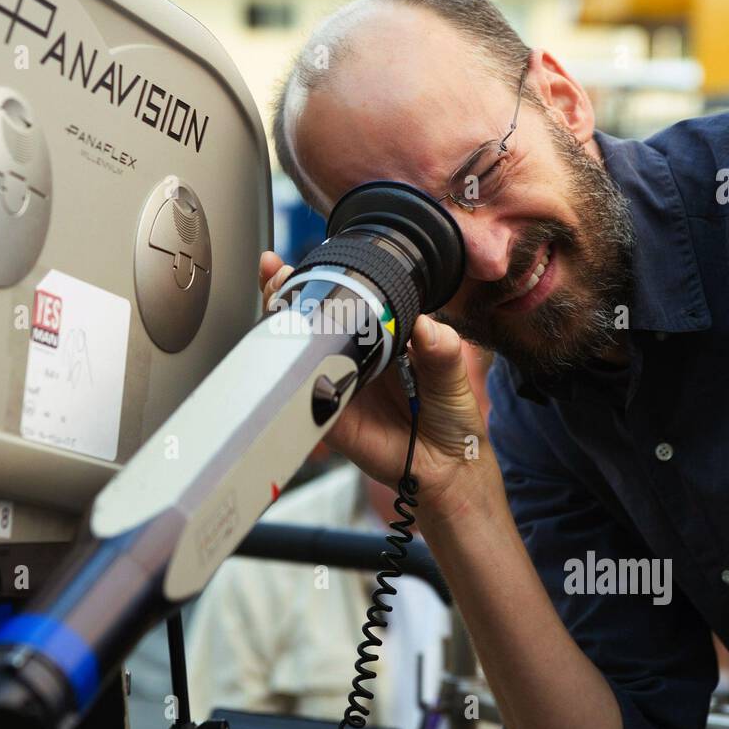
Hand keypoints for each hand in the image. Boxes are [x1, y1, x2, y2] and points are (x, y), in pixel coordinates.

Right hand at [259, 251, 490, 512]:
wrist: (447, 467)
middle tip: (279, 276)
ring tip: (274, 302)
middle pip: (310, 322)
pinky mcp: (329, 420)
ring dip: (280, 328)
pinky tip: (283, 355)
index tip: (312, 260)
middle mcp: (352, 358)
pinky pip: (304, 397)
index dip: (325, 281)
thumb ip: (442, 349)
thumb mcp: (453, 374)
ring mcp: (336, 386)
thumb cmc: (451, 417)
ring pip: (298, 354)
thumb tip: (425, 324)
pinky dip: (290, 379)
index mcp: (380, 339)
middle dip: (287, 294)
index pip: (346, 303)